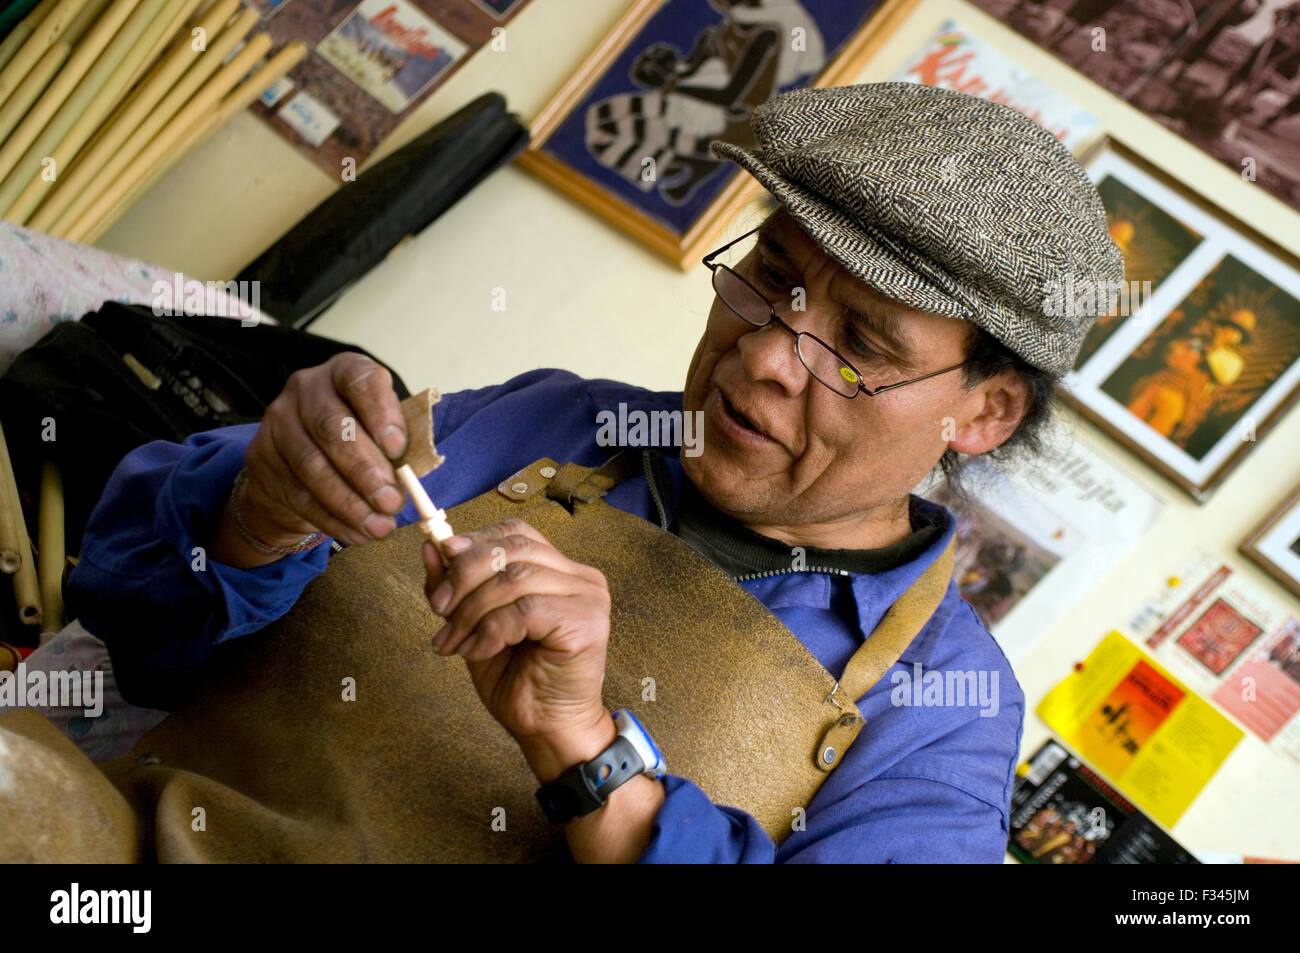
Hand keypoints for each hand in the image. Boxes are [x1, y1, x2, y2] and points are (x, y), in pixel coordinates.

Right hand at [236, 353, 409, 549]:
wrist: (301, 458)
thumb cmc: (358, 438)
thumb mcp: (383, 429)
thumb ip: (397, 445)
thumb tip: (414, 478)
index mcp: (344, 372)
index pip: (360, 381)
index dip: (381, 414)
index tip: (398, 449)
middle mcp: (306, 388)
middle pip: (333, 428)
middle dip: (366, 471)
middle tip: (392, 502)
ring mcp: (278, 421)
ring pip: (313, 466)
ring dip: (350, 503)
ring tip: (379, 526)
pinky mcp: (261, 456)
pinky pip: (298, 495)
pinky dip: (332, 519)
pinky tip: (357, 533)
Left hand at [421, 520, 612, 774]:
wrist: (547, 729)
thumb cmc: (516, 679)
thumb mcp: (474, 624)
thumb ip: (456, 585)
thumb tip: (431, 545)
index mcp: (560, 570)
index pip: (516, 533)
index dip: (474, 542)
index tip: (439, 562)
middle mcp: (580, 577)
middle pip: (513, 549)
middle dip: (465, 575)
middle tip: (438, 610)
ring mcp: (587, 597)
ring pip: (514, 579)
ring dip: (471, 610)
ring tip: (452, 641)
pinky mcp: (585, 623)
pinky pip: (523, 611)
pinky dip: (490, 630)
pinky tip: (477, 652)